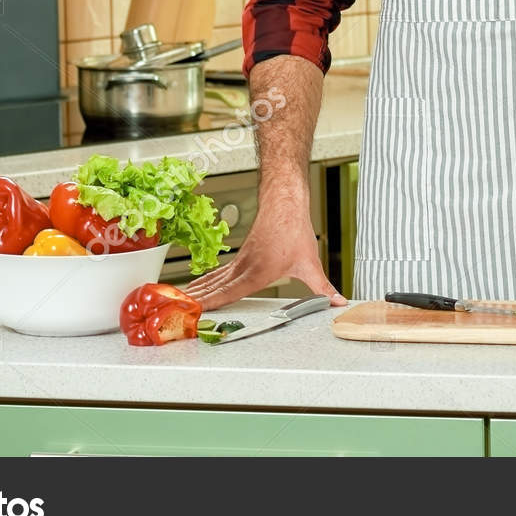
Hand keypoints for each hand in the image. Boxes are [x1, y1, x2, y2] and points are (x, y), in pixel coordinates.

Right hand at [182, 196, 345, 311]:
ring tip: (180, 302)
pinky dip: (207, 281)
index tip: (193, 311)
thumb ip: (324, 288)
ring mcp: (240, 260)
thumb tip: (338, 302)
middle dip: (195, 301)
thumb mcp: (310, 264)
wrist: (284, 203)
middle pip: (214, 288)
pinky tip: (201, 285)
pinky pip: (219, 272)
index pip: (228, 293)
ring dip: (197, 291)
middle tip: (177, 312)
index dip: (210, 304)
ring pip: (214, 279)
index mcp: (257, 272)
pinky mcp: (241, 256)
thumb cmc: (294, 230)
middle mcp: (244, 267)